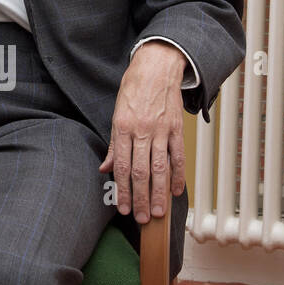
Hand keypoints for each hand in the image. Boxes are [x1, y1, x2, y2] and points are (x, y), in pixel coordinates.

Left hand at [100, 42, 185, 222]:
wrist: (157, 66)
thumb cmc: (134, 89)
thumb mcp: (116, 113)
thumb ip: (112, 144)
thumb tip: (105, 168)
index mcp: (123, 128)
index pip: (121, 166)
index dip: (123, 191)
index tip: (125, 209)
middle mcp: (142, 131)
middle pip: (141, 172)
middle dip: (142, 198)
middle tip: (144, 218)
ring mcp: (162, 130)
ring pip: (160, 168)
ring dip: (160, 193)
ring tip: (159, 212)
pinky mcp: (177, 128)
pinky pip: (178, 156)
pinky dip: (178, 175)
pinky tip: (177, 191)